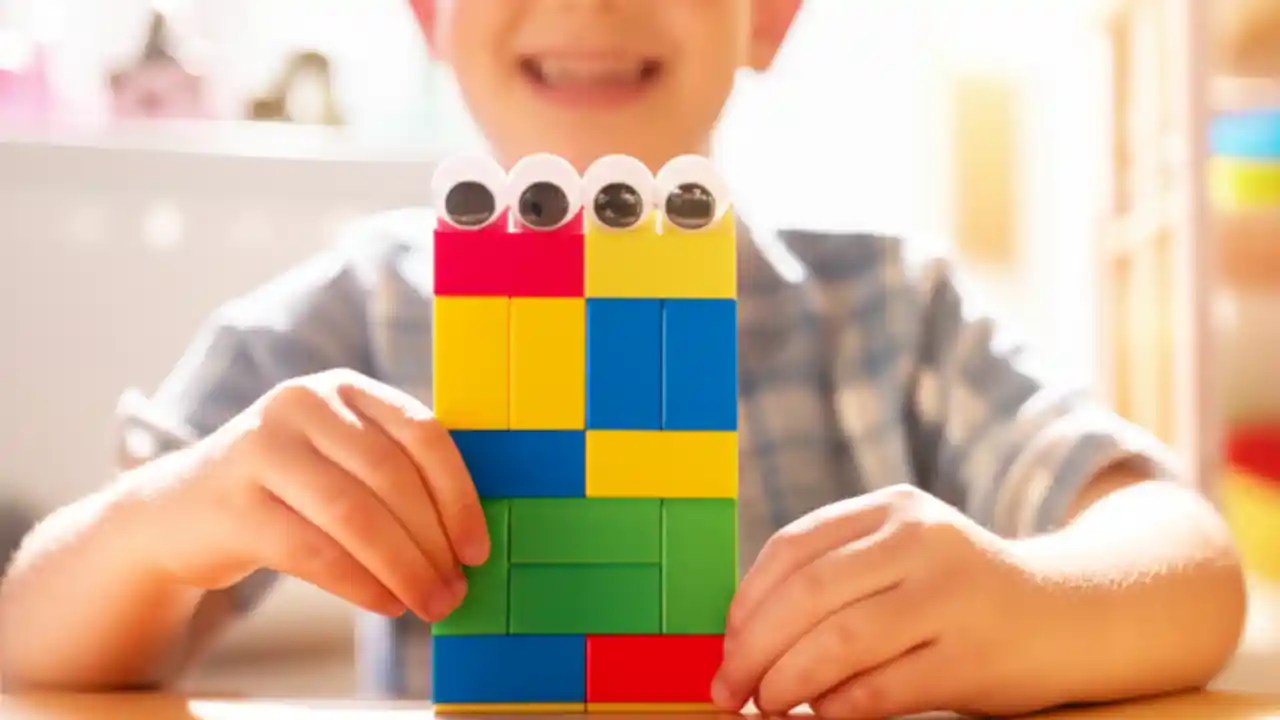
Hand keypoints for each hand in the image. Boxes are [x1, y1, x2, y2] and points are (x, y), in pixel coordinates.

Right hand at [126, 369, 487, 622]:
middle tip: (454, 590)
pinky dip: (359, 584)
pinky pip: (312, 550)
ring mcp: (261, 449)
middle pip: (391, 478)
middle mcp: (303, 405)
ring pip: (354, 515)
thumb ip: (397, 477)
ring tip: (428, 604)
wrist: (180, 512)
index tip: (477, 549)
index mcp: (344, 388)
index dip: (459, 495)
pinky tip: (385, 604)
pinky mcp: (233, 504)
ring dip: (403, 568)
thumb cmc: (289, 492)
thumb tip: (468, 543)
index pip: (421, 433)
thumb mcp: (340, 460)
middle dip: (432, 543)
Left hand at [713, 485, 1068, 718]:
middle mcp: (919, 541)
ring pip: (839, 641)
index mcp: (892, 508)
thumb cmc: (962, 593)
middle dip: (753, 649)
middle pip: (806, 595)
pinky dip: (837, 706)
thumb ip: (837, 576)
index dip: (746, 602)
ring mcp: (949, 596)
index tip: (725, 644)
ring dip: (787, 681)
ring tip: (766, 706)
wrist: (1074, 616)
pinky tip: (819, 716)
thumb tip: (745, 635)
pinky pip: (882, 687)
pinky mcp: (970, 657)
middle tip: (728, 688)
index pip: (792, 548)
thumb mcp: (904, 555)